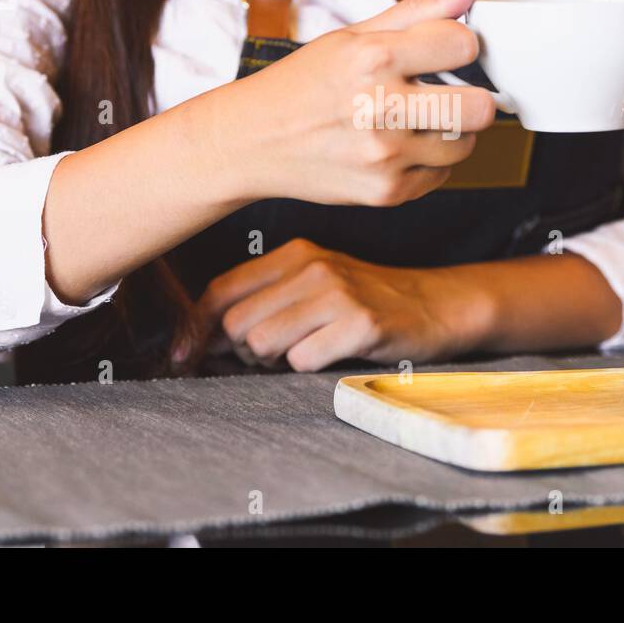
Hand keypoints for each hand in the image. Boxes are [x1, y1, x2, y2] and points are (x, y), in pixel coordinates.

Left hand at [194, 239, 494, 371]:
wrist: (436, 305)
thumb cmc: (368, 299)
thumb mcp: (316, 281)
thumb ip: (265, 298)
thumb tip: (206, 336)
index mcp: (295, 254)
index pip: (221, 289)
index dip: (197, 328)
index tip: (187, 355)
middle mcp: (312, 267)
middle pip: (237, 323)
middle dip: (243, 351)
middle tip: (272, 355)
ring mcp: (337, 294)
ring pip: (262, 343)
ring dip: (275, 362)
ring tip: (304, 352)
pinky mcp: (360, 323)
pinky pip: (303, 361)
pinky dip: (309, 368)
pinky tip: (332, 355)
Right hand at [222, 0, 496, 207]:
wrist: (252, 142)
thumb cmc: (303, 85)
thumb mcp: (351, 37)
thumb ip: (416, 13)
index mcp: (372, 59)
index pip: (463, 44)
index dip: (461, 44)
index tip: (447, 51)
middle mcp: (380, 109)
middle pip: (480, 108)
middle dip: (474, 97)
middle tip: (452, 93)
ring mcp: (385, 157)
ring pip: (465, 145)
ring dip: (452, 131)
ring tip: (417, 120)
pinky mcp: (386, 192)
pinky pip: (441, 175)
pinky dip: (428, 161)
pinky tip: (397, 146)